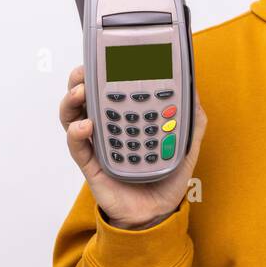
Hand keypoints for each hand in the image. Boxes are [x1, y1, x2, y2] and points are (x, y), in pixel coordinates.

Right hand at [60, 64, 207, 229]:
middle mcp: (106, 127)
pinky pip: (76, 145)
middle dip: (81, 77)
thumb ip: (191, 119)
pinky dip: (77, 132)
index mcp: (125, 117)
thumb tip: (194, 90)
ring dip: (72, 99)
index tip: (109, 53)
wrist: (156, 214)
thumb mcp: (184, 144)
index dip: (105, 68)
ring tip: (81, 92)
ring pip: (71, 115)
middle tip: (87, 69)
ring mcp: (96, 144)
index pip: (110, 86)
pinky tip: (87, 125)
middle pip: (83, 95)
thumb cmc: (165, 179)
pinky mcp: (90, 164)